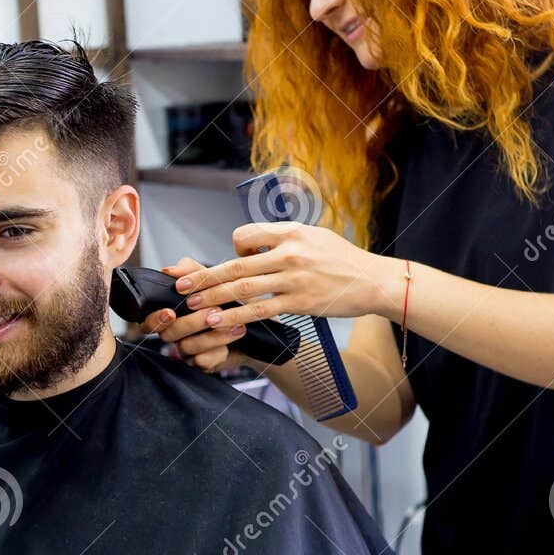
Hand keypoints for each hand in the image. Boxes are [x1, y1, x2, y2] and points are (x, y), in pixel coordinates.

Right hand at [138, 257, 254, 372]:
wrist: (257, 322)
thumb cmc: (232, 299)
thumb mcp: (214, 279)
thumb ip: (191, 271)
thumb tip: (169, 270)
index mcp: (171, 313)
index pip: (148, 321)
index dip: (155, 318)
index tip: (170, 312)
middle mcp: (175, 333)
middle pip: (169, 334)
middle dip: (192, 322)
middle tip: (215, 311)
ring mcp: (187, 350)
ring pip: (186, 347)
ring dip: (212, 336)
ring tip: (234, 325)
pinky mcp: (202, 363)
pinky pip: (202, 362)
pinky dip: (218, 350)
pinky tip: (233, 338)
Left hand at [171, 222, 389, 328]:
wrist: (373, 280)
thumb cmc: (342, 259)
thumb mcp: (314, 236)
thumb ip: (283, 239)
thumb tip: (253, 247)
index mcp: (290, 232)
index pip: (244, 236)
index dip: (232, 249)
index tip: (231, 261)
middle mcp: (289, 253)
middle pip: (236, 266)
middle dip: (204, 277)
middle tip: (181, 287)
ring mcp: (294, 279)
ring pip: (243, 289)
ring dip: (214, 298)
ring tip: (193, 306)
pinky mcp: (299, 303)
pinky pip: (261, 311)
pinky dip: (237, 317)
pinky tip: (221, 322)